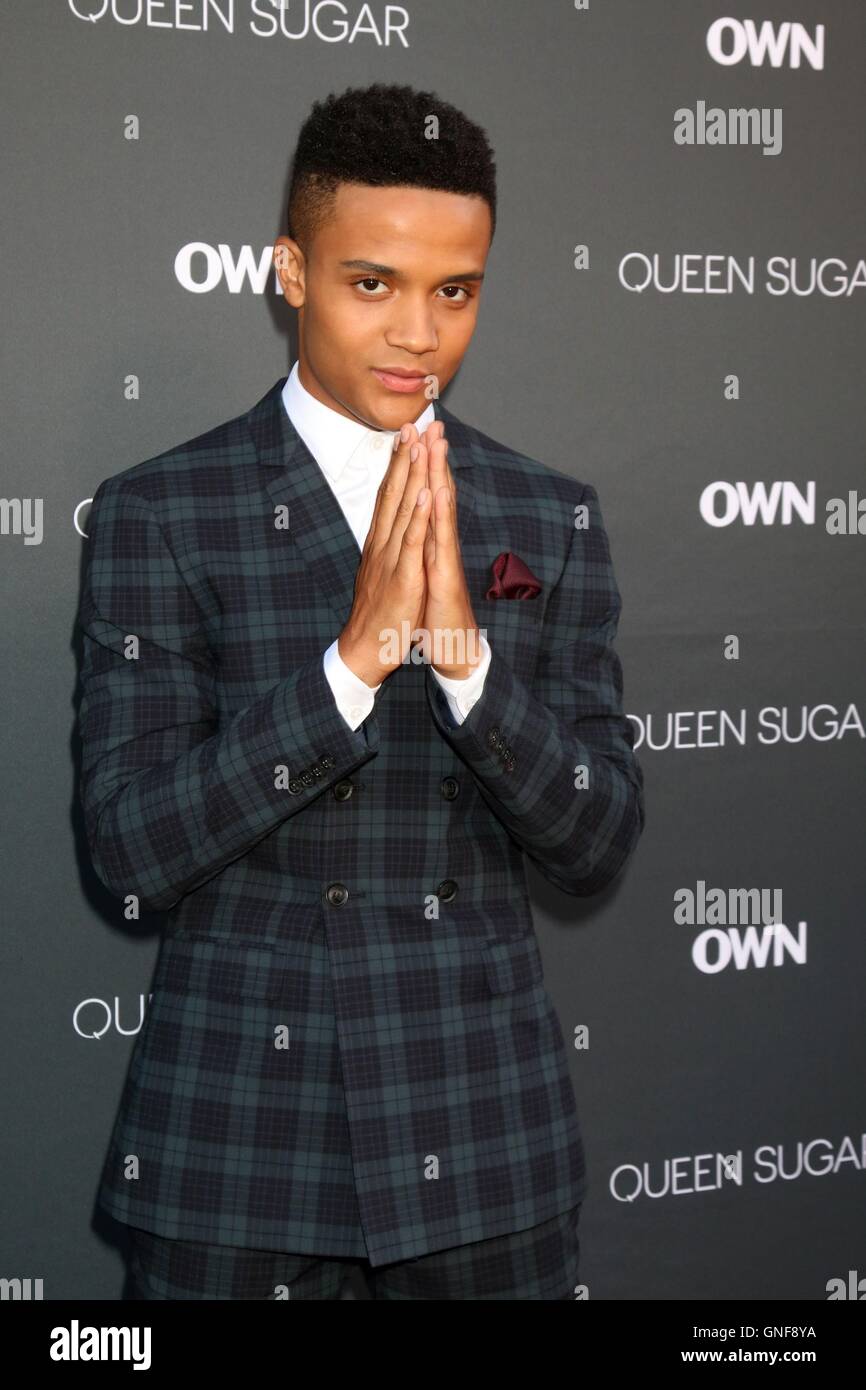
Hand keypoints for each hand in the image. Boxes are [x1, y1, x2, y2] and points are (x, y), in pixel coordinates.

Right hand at [338, 423, 431, 686]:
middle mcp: (383, 544)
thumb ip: (386, 549)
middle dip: (406, 457)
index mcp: (380, 543)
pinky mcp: (404, 577)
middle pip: (395, 494)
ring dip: (414, 476)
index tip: (405, 435)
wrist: (364, 649)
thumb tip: (389, 529)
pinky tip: (428, 494)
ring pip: (404, 510)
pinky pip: (413, 543)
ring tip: (421, 444)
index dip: (398, 465)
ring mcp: (392, 559)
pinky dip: (421, 517)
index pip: (389, 496)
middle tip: (413, 423)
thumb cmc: (377, 614)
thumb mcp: (381, 573)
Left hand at [416, 421, 480, 678]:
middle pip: (436, 492)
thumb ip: (420, 551)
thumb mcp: (422, 575)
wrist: (452, 647)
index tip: (413, 435)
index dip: (419, 466)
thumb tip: (415, 531)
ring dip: (439, 474)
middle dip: (432, 456)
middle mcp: (438, 543)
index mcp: (429, 542)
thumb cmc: (436, 614)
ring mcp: (444, 556)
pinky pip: (441, 539)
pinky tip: (438, 491)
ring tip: (437, 442)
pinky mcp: (445, 574)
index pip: (424, 496)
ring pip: (441, 508)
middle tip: (430, 421)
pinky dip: (440, 514)